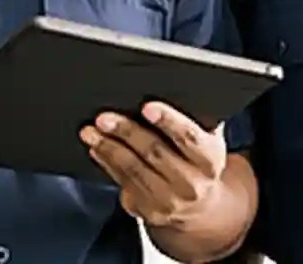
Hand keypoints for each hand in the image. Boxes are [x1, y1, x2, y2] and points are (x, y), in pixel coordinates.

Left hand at [79, 101, 227, 228]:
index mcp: (210, 159)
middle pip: (155, 152)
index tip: (147, 106)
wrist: (201, 205)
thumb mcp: (205, 140)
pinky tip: (97, 148)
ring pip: (133, 169)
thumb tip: (159, 89)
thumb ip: (191, 119)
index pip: (189, 137)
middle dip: (126, 132)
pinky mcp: (148, 212)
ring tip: (91, 131)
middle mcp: (192, 184)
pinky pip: (123, 182)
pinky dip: (107, 162)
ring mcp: (170, 201)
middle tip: (104, 117)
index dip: (169, 120)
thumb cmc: (197, 161)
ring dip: (108, 147)